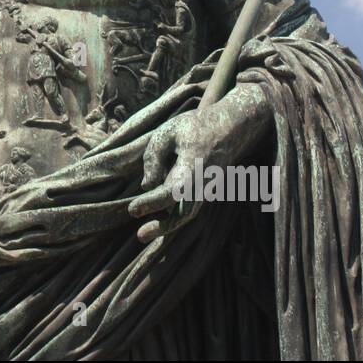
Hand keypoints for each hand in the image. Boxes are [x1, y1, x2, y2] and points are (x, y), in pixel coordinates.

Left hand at [127, 83, 271, 242]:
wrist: (230, 127)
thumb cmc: (196, 126)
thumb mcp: (169, 132)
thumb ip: (153, 156)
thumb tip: (146, 185)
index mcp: (194, 167)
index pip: (172, 192)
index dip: (151, 203)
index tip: (132, 209)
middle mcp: (203, 183)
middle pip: (185, 213)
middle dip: (163, 227)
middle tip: (140, 235)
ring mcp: (206, 188)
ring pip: (188, 213)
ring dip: (167, 226)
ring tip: (143, 234)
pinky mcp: (204, 189)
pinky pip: (189, 207)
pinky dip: (173, 216)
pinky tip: (156, 218)